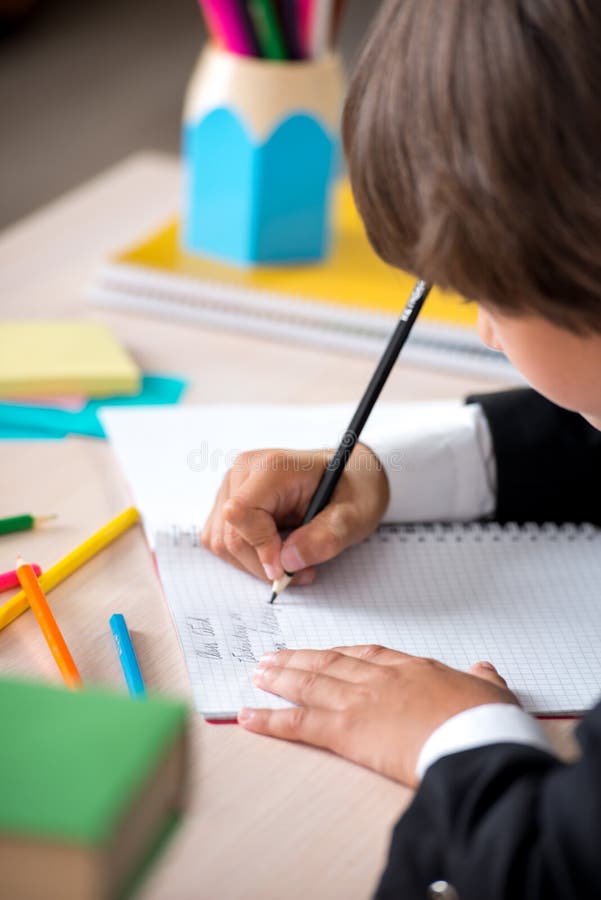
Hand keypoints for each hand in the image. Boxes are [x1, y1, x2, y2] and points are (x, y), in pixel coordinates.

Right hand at [201, 445, 388, 584]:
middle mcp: (245, 471)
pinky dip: (248, 557)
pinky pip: (223, 540)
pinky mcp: (230, 500)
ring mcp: (234, 485)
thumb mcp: (354, 516)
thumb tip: (288, 562)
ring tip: (294, 564)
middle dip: (263, 564)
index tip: (287, 568)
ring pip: (222, 542)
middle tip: (302, 573)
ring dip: (255, 564)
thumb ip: (325, 538)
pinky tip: (277, 554)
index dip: (259, 548)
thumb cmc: (354, 490)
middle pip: (229, 534)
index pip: (240, 513)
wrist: (353, 476)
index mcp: (272, 467)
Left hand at [238, 646, 518, 786]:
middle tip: (275, 658)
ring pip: (309, 684)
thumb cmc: (485, 722)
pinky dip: (270, 719)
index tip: (324, 653)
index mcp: (412, 668)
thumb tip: (484, 669)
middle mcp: (379, 679)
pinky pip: (299, 723)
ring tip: (258, 675)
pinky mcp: (347, 731)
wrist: (476, 741)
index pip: (368, 655)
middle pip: (330, 663)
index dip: (341, 653)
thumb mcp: (491, 694)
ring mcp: (359, 701)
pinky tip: (249, 716)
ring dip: (280, 679)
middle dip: (299, 660)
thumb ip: (482, 679)